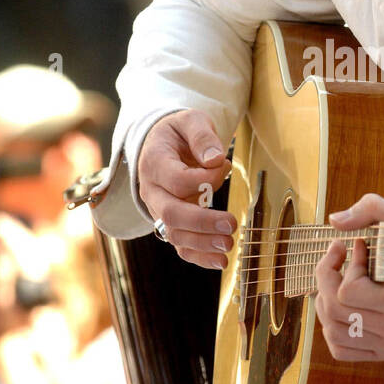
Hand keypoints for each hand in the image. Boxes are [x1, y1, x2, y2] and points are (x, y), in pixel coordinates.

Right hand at [137, 110, 235, 268]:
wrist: (162, 145)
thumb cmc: (179, 133)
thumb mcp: (190, 121)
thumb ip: (202, 137)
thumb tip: (216, 160)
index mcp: (154, 163)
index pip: (178, 180)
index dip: (205, 179)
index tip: (224, 166)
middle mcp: (152, 190)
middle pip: (171, 213)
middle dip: (202, 222)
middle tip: (231, 224)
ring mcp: (159, 210)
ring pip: (175, 234)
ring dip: (202, 243)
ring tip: (229, 245)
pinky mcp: (171, 222)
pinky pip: (180, 245)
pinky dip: (199, 256)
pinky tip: (219, 262)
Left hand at [314, 193, 383, 361]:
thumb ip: (370, 210)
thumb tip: (335, 221)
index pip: (348, 291)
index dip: (346, 263)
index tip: (357, 245)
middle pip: (335, 309)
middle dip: (328, 277)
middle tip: (338, 257)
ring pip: (332, 330)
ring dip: (326, 302)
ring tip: (338, 282)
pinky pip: (340, 350)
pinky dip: (332, 330)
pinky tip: (341, 308)